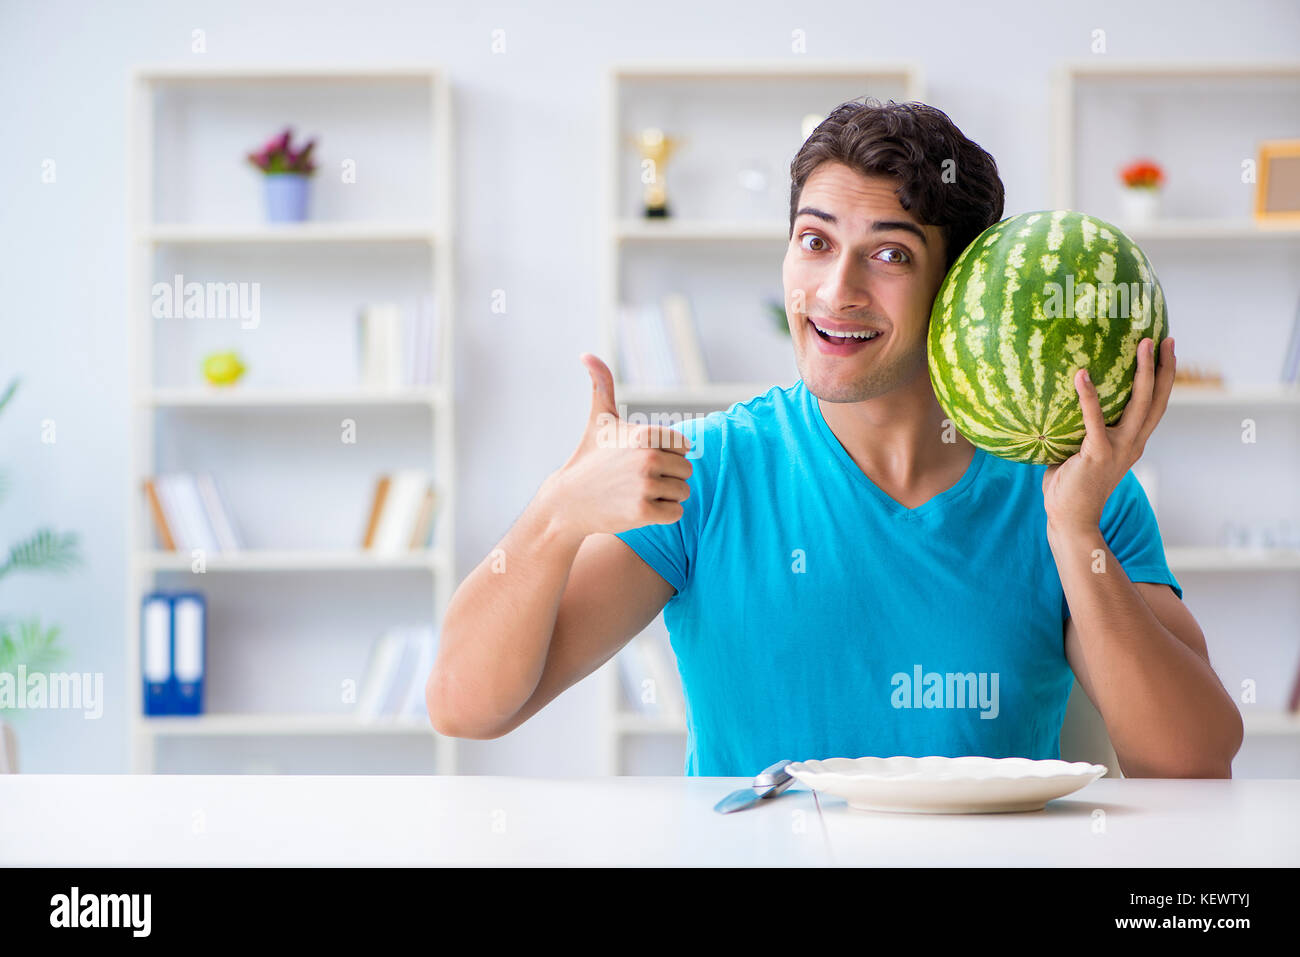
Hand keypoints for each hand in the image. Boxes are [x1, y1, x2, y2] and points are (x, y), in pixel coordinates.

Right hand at [538, 354, 692, 538]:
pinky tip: (637, 509)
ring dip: (664, 497)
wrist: (567, 502)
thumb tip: (586, 354)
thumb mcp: (599, 420)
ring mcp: (646, 485)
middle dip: (666, 477)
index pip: (684, 447)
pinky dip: (662, 515)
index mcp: (646, 433)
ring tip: (634, 494)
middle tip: (635, 480)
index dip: (666, 455)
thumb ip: (601, 384)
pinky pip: (676, 513)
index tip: (639, 459)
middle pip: (686, 471)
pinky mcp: (644, 511)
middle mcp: (648, 457)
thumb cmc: (589, 458)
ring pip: (682, 493)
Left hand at [1042, 335, 1175, 534]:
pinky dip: (1089, 396)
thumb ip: (1076, 430)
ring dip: (1143, 373)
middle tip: (1164, 338)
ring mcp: (1119, 449)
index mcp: (1132, 442)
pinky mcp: (1099, 454)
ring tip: (1142, 344)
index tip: (1165, 350)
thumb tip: (1053, 404)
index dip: (1162, 378)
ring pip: (1139, 404)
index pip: (1154, 405)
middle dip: (1163, 368)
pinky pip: (1094, 420)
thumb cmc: (1069, 486)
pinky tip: (1081, 373)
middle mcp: (1133, 443)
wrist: (1071, 520)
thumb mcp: (1078, 452)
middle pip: (1157, 399)